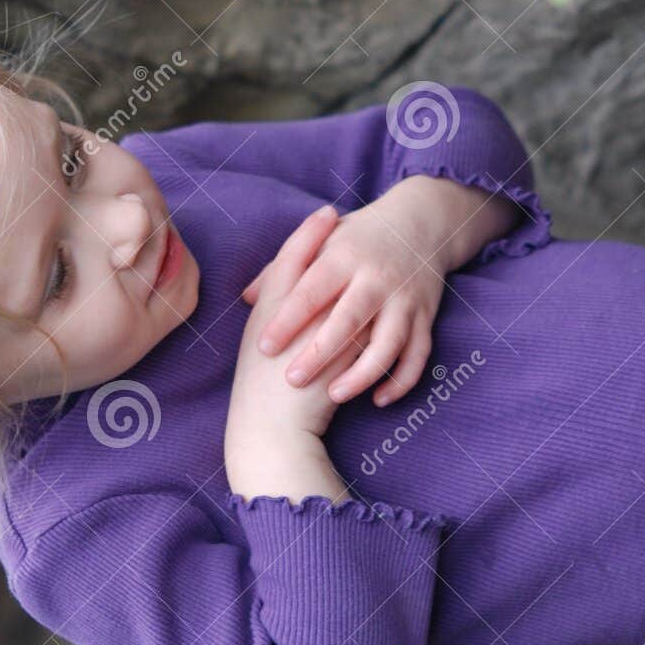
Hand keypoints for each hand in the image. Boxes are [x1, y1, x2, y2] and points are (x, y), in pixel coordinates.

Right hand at [227, 205, 368, 446]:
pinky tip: (384, 305)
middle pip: (319, 266)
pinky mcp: (345, 359)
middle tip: (343, 215)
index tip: (325, 213)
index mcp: (271, 312)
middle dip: (330, 239)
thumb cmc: (260, 390)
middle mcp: (297, 317)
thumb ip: (267, 316)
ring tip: (371, 255)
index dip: (308, 234)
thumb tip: (265, 293)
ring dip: (358, 273)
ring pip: (348, 294)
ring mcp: (323, 335)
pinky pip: (368, 330)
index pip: (292, 260)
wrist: (269, 430)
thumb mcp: (260, 347)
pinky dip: (376, 315)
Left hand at [240, 194, 445, 407]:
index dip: (287, 319)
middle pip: (348, 318)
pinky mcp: (425, 316)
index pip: (311, 291)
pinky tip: (378, 399)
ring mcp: (404, 298)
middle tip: (292, 379)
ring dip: (362, 373)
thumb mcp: (323, 242)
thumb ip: (285, 268)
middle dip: (320, 352)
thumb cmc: (358, 237)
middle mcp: (377, 277)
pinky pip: (417, 354)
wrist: (420, 221)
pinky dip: (401, 380)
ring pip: (388, 343)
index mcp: (344, 256)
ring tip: (334, 396)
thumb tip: (246, 297)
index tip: (265, 347)